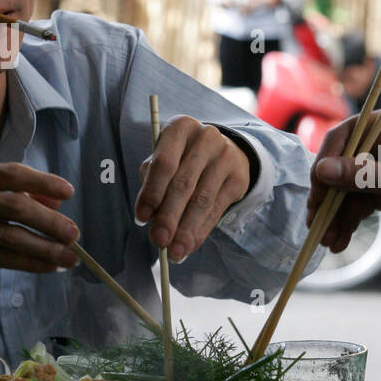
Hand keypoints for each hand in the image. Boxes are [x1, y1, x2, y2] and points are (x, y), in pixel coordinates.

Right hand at [0, 163, 78, 305]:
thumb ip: (16, 196)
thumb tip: (58, 202)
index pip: (12, 173)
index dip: (44, 182)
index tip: (69, 192)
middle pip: (15, 205)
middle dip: (50, 220)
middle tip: (74, 233)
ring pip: (12, 236)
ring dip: (47, 247)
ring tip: (70, 257)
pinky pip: (5, 258)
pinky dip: (32, 262)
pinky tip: (50, 266)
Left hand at [135, 116, 250, 260]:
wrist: (224, 149)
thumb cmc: (183, 156)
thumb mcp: (166, 158)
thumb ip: (154, 182)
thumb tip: (150, 219)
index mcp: (180, 128)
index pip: (164, 163)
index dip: (152, 193)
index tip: (142, 218)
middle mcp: (206, 138)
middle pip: (184, 184)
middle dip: (169, 217)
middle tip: (158, 241)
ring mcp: (226, 157)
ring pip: (202, 200)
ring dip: (186, 230)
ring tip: (174, 252)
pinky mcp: (239, 177)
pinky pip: (217, 209)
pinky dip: (201, 230)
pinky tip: (190, 245)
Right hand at [306, 105, 380, 252]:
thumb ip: (365, 176)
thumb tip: (322, 171)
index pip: (344, 137)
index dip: (326, 164)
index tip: (317, 194)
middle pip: (340, 165)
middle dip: (328, 197)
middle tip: (315, 225)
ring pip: (346, 189)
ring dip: (335, 214)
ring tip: (329, 242)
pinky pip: (358, 203)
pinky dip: (348, 221)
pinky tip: (339, 240)